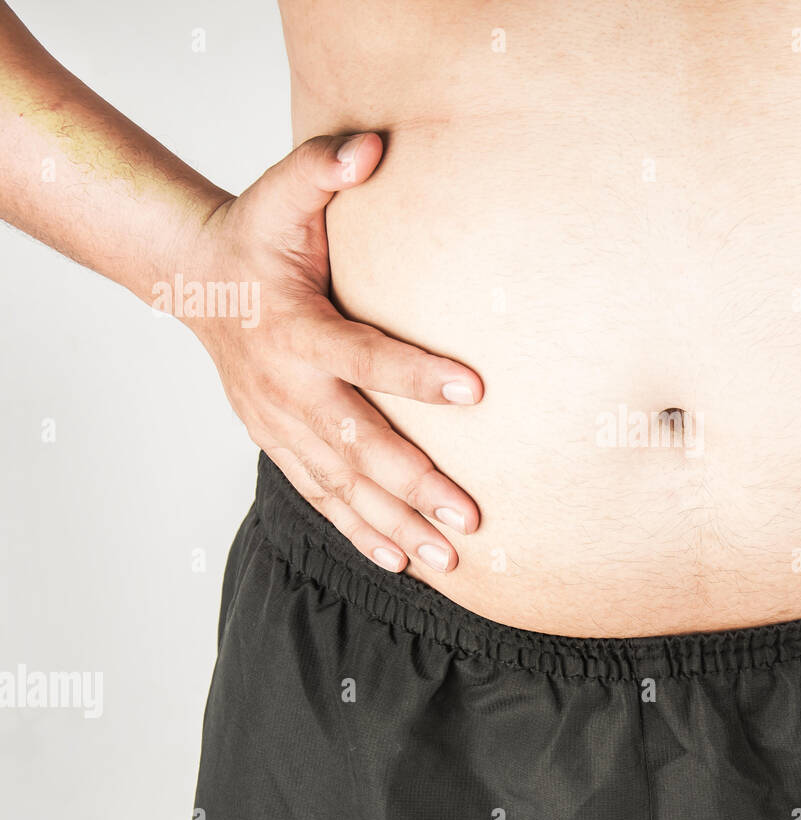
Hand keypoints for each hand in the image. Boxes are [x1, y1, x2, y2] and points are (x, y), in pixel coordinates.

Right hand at [176, 133, 481, 573]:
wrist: (197, 283)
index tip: (475, 390)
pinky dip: (358, 530)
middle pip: (357, 442)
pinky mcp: (280, 444)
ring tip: (448, 563)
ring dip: (394, 525)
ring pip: (341, 485)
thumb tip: (370, 146)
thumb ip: (321, 168)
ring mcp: (282, 424)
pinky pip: (321, 496)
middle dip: (414, 484)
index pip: (362, 354)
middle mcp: (288, 387)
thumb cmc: (255, 237)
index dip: (414, 373)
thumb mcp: (281, 193)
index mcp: (296, 328)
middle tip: (471, 517)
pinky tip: (400, 561)